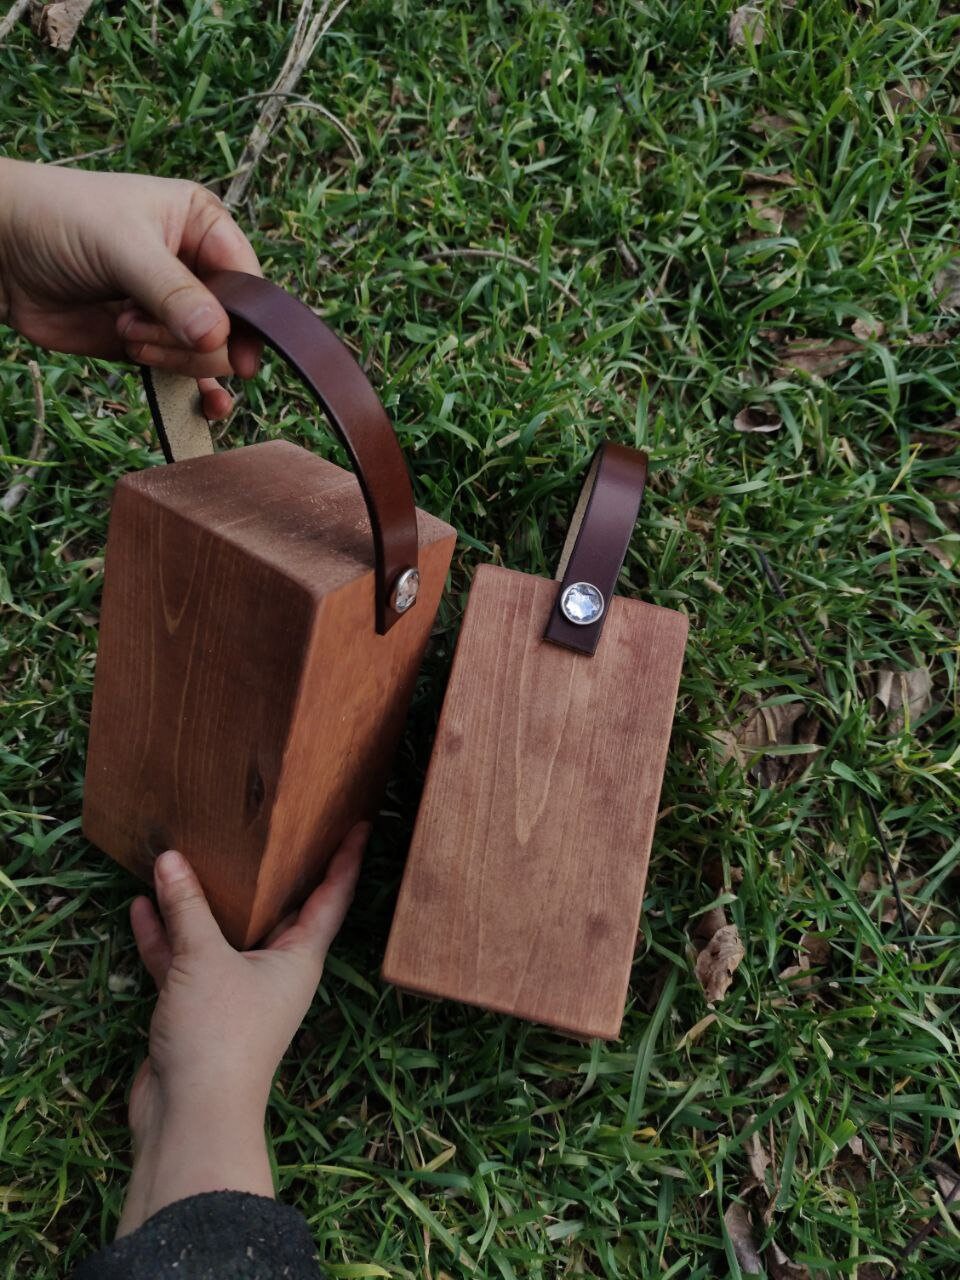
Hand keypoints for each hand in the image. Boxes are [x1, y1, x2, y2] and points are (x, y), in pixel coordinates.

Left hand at [0, 160, 261, 418]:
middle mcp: (195, 267)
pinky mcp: (150, 342)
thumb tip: (218, 338)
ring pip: (208, 354)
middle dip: (190, 338)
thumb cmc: (58, 221)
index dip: (247, 319)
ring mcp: (173, 309)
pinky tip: (208, 407)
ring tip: (124, 330)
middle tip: (139, 324)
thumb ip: (172, 293)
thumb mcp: (121, 246)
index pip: (246, 280)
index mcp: (201, 226)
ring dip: (170, 356)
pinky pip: (187, 374)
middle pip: (231, 327)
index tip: (240, 353)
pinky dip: (197, 393)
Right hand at [117, 826, 367, 1235]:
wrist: (191, 1118)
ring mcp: (236, 991)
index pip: (331, 898)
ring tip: (187, 855)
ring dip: (202, 903)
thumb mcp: (204, 959)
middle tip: (274, 826)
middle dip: (270, 874)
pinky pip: (184, 961)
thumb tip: (168, 860)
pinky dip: (166, 937)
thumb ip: (188, 908)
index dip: (346, 860)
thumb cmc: (220, 1036)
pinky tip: (143, 905)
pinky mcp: (198, 1009)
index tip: (362, 824)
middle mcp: (274, 971)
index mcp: (299, 958)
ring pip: (222, 935)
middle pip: (275, 911)